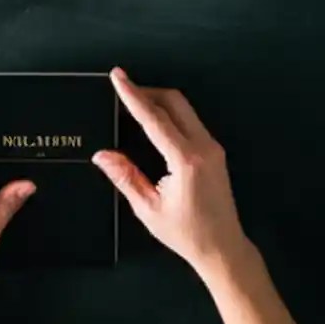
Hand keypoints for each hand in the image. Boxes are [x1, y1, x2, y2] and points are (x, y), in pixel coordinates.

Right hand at [93, 68, 247, 276]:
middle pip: (174, 102)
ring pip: (184, 108)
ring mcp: (212, 147)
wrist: (223, 247)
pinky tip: (153, 121)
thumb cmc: (185, 233)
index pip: (154, 119)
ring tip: (133, 102)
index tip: (118, 76)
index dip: (133, 95)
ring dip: (158, 101)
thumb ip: (125, 177)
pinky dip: (169, 113)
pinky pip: (190, 120)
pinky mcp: (214, 151)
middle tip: (122, 89)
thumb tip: (102, 154)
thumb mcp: (148, 209)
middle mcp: (203, 147)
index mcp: (185, 161)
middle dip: (146, 90)